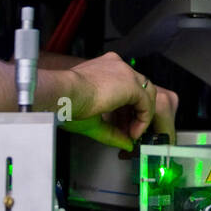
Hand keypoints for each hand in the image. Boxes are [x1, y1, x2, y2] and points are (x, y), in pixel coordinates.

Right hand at [59, 52, 177, 149]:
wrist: (63, 94)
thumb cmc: (67, 103)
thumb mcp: (93, 120)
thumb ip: (111, 131)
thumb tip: (126, 144)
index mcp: (104, 68)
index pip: (125, 86)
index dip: (126, 108)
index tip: (122, 125)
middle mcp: (117, 66)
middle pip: (138, 88)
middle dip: (135, 112)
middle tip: (129, 131)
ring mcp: (126, 73)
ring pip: (146, 94)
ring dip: (142, 116)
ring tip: (132, 133)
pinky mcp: (131, 84)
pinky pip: (146, 103)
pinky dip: (144, 119)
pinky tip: (134, 132)